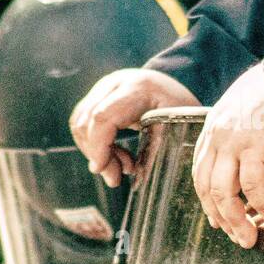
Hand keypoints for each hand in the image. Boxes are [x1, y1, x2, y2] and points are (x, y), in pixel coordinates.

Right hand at [69, 68, 199, 186]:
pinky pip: (84, 121)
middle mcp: (117, 82)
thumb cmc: (183, 116)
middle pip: (87, 120)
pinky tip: (116, 154)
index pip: (103, 117)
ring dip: (94, 151)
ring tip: (121, 166)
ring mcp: (105, 86)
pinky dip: (95, 143)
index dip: (98, 147)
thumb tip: (114, 180)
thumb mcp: (174, 135)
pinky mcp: (100, 95)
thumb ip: (148, 157)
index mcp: (138, 88)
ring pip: (80, 122)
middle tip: (116, 178)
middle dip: (97, 154)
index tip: (102, 171)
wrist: (181, 95)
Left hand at [192, 65, 263, 248]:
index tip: (218, 220)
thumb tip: (245, 158)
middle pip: (207, 188)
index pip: (201, 173)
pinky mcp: (255, 145)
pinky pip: (253, 185)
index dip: (208, 201)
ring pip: (224, 192)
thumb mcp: (243, 110)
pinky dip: (262, 205)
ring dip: (236, 220)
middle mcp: (217, 137)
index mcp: (212, 130)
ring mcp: (234, 141)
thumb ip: (236, 132)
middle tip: (237, 237)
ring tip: (250, 237)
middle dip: (221, 218)